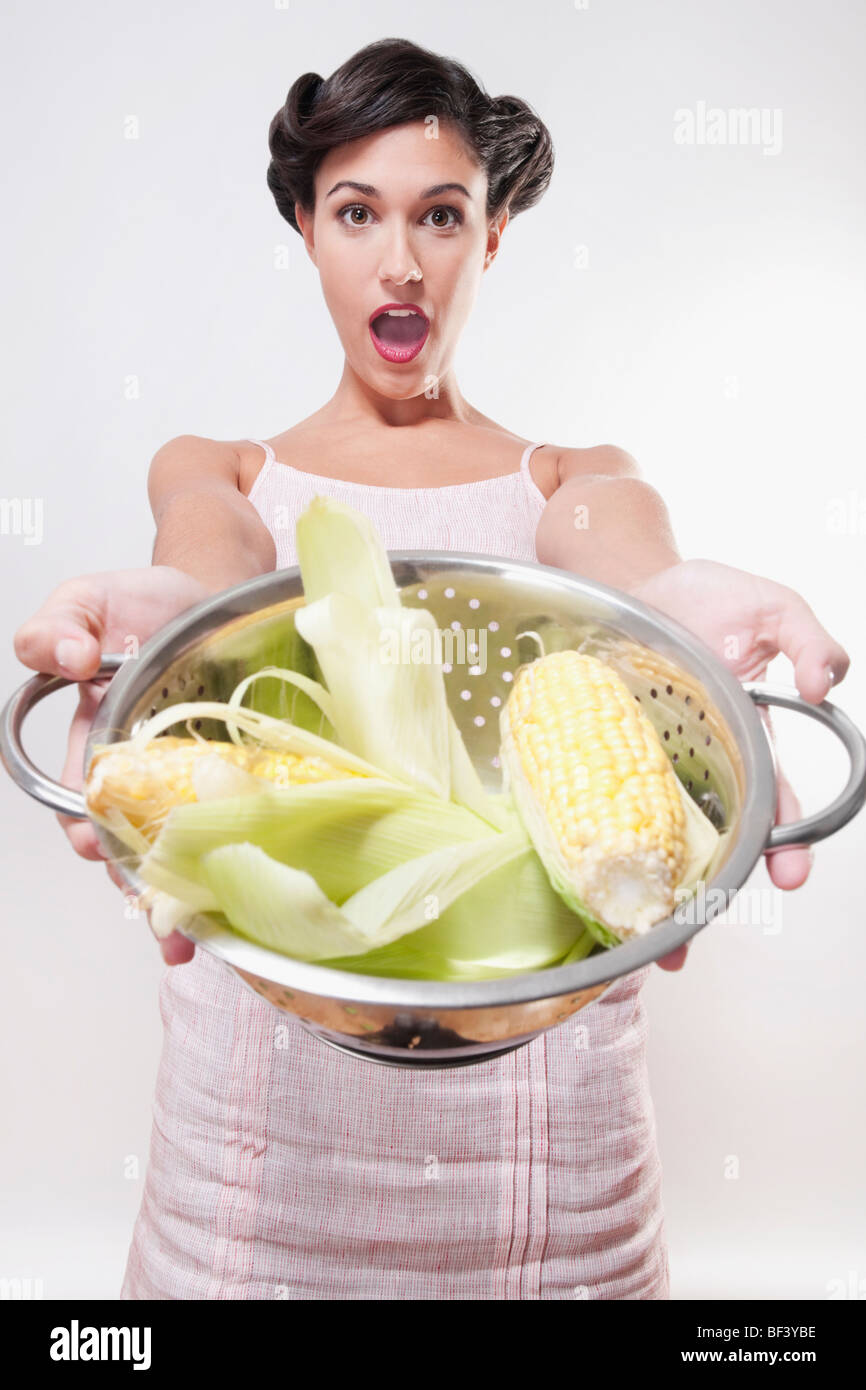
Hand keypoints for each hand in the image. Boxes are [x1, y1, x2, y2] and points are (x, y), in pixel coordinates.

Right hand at [13, 565, 210, 964]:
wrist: (219, 589)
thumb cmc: (148, 601)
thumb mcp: (89, 600)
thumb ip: (57, 626)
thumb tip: (61, 659)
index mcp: (97, 744)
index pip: (80, 802)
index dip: (84, 826)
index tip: (90, 841)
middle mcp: (144, 778)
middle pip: (132, 847)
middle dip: (139, 888)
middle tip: (157, 919)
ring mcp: (196, 785)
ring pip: (184, 855)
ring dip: (182, 903)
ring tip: (191, 940)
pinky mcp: (244, 782)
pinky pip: (239, 831)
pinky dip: (241, 870)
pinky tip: (247, 907)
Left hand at [627, 558, 850, 971]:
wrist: (626, 585)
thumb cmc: (701, 599)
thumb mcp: (769, 607)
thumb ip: (807, 641)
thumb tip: (827, 683)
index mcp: (744, 742)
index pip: (772, 803)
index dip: (786, 840)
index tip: (792, 872)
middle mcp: (696, 768)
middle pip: (711, 843)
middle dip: (714, 892)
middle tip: (699, 927)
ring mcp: (643, 769)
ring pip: (655, 843)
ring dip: (657, 893)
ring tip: (650, 940)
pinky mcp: (593, 761)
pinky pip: (596, 811)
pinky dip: (596, 851)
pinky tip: (592, 892)